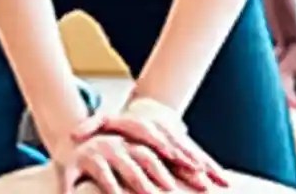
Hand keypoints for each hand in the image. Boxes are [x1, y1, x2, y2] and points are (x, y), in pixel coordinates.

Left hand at [70, 104, 228, 191]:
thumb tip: (72, 134)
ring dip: (206, 168)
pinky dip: (213, 169)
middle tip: (200, 178)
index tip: (174, 158)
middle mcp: (163, 134)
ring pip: (193, 154)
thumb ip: (88, 126)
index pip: (155, 139)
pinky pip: (202, 159)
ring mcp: (177, 141)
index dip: (165, 148)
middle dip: (191, 163)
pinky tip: (224, 182)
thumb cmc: (120, 122)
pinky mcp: (187, 148)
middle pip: (178, 148)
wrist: (146, 112)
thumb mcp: (102, 120)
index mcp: (143, 127)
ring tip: (219, 182)